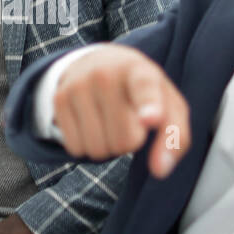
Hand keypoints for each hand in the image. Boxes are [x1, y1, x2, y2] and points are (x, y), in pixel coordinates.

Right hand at [52, 45, 189, 177]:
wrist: (100, 62)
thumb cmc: (142, 92)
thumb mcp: (168, 105)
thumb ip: (174, 137)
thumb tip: (160, 170)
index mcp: (140, 71)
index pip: (144, 90)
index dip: (149, 107)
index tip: (151, 119)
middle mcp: (106, 74)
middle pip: (124, 140)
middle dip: (131, 142)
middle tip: (129, 120)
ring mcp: (78, 85)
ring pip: (98, 149)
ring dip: (109, 147)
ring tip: (110, 121)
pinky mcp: (59, 99)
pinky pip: (76, 148)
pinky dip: (88, 145)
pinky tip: (92, 123)